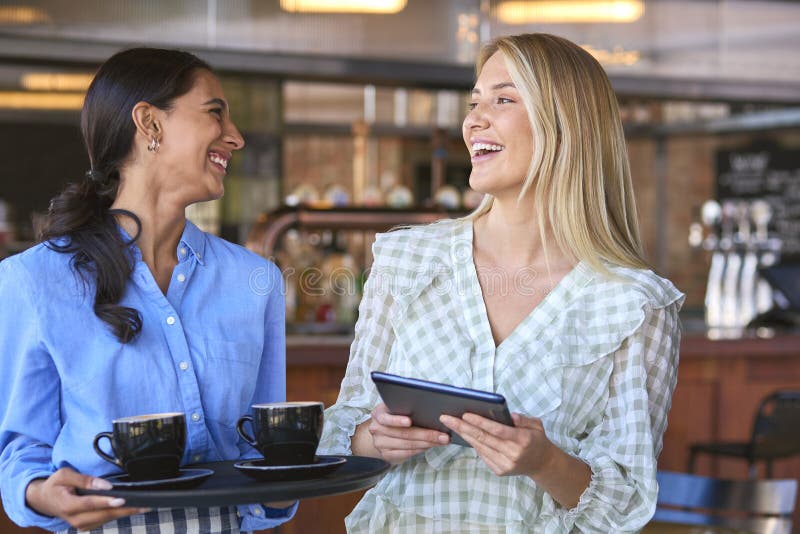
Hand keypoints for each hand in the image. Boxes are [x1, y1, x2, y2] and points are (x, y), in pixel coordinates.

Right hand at [25, 468, 148, 530]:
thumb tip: (105, 485)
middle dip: (124, 510)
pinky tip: (131, 508)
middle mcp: (74, 519)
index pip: (89, 504)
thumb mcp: (64, 475)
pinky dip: (118, 514)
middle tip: (143, 505)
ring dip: (124, 513)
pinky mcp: (86, 525)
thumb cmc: (55, 485)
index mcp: (67, 505)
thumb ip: (84, 479)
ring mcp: (80, 524)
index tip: (121, 499)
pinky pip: (104, 520)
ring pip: (106, 519)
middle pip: (102, 515)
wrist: (44, 500)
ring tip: (143, 506)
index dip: (106, 502)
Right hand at [365, 403, 449, 464]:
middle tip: (443, 435)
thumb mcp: (394, 407)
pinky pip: (406, 453)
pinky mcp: (386, 455)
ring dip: (427, 443)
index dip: (397, 420)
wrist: (380, 431)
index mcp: (378, 414)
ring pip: (407, 445)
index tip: (409, 421)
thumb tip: (429, 404)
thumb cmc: (393, 415)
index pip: (386, 418)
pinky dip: (420, 450)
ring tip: (442, 440)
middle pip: (402, 433)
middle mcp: (376, 429)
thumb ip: (405, 405)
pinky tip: (431, 446)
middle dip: (425, 434)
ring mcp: (380, 443)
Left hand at [439, 412, 553, 477]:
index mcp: (522, 440)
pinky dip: (473, 444)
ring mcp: (505, 464)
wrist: (541, 464)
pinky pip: (482, 455)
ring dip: (464, 435)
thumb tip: (508, 415)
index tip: (465, 414)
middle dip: (463, 427)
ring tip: (451, 423)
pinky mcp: (499, 471)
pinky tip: (464, 434)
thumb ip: (523, 419)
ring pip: (480, 447)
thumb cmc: (536, 439)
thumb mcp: (536, 425)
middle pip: (483, 438)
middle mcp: (512, 454)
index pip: (497, 430)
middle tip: (446, 417)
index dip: (480, 422)